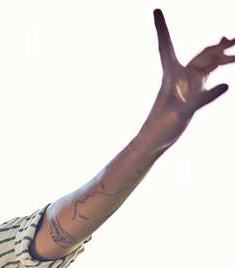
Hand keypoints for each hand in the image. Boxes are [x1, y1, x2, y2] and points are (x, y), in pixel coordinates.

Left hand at [142, 9, 233, 150]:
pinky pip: (208, 73)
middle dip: (219, 44)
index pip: (166, 44)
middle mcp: (179, 74)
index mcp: (171, 74)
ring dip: (223, 53)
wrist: (155, 140)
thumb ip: (204, 98)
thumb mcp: (185, 112)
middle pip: (202, 52)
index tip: (156, 10)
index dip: (162, 27)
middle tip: (233, 37)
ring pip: (207, 61)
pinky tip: (230, 61)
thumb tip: (226, 84)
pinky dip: (219, 65)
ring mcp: (187, 82)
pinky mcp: (192, 90)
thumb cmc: (162, 126)